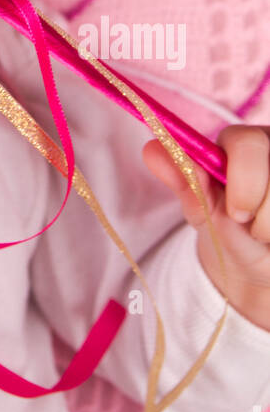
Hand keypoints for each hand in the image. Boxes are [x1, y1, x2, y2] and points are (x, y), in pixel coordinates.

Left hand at [142, 125, 269, 330]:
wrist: (259, 270)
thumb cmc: (229, 232)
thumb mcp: (205, 212)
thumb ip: (185, 180)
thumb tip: (152, 147)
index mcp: (244, 143)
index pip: (247, 141)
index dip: (244, 180)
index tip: (235, 214)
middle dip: (264, 209)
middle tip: (251, 227)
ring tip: (266, 235)